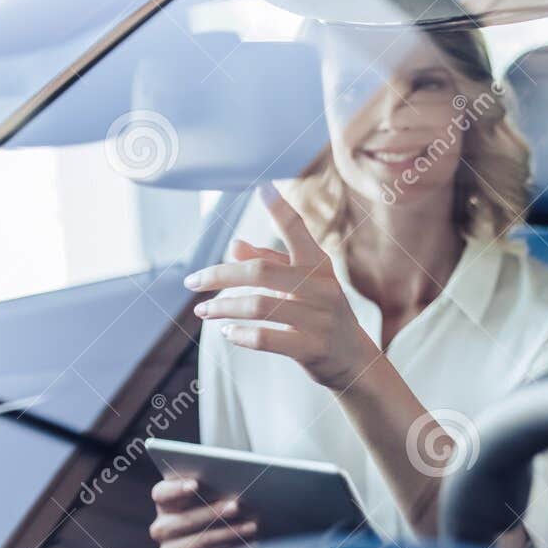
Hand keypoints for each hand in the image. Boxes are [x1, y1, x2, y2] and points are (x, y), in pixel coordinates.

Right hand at [149, 478, 258, 547]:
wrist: (220, 544)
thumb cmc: (219, 510)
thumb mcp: (213, 498)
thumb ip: (214, 488)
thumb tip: (234, 484)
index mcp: (164, 502)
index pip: (162, 493)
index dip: (176, 488)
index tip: (195, 485)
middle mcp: (161, 527)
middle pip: (185, 519)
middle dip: (212, 512)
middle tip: (236, 506)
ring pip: (199, 541)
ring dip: (228, 533)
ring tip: (251, 526)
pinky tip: (247, 544)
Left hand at [185, 182, 379, 390]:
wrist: (355, 361)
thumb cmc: (321, 316)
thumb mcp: (302, 286)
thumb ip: (271, 263)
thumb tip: (234, 245)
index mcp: (318, 265)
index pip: (298, 231)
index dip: (281, 209)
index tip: (262, 186)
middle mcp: (322, 287)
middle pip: (260, 272)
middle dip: (219, 275)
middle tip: (192, 281)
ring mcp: (320, 318)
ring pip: (258, 306)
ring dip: (222, 308)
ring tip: (203, 311)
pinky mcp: (313, 348)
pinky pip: (267, 338)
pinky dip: (240, 335)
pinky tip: (228, 333)